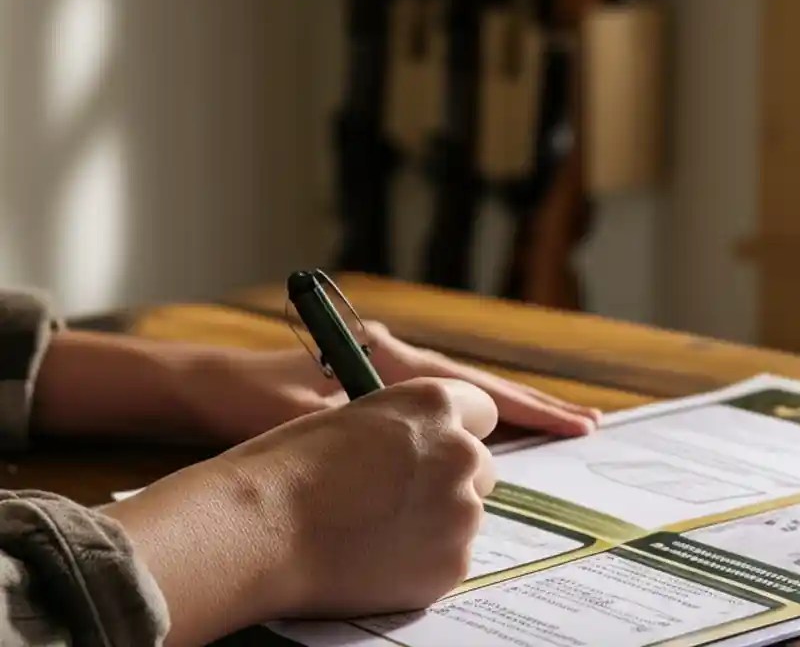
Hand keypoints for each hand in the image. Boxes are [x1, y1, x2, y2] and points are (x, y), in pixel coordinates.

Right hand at [104, 378, 496, 645]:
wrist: (256, 530)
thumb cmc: (286, 468)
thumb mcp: (354, 420)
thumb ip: (407, 429)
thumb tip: (432, 447)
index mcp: (434, 403)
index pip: (481, 411)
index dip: (457, 430)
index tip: (438, 449)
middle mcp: (460, 452)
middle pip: (481, 467)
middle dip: (450, 479)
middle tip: (398, 498)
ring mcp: (461, 510)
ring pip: (464, 515)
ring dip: (434, 522)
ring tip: (372, 531)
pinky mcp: (452, 563)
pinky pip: (450, 559)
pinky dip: (421, 562)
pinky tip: (373, 560)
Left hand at [181, 321, 599, 443]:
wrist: (201, 385)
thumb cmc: (247, 400)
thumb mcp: (306, 416)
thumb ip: (365, 427)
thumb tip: (428, 453)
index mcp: (388, 357)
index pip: (474, 387)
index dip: (528, 410)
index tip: (573, 425)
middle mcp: (395, 357)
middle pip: (481, 384)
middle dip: (534, 408)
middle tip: (587, 425)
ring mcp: (386, 369)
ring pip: (463, 394)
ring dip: (509, 412)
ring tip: (555, 426)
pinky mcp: (373, 389)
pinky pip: (439, 405)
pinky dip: (474, 419)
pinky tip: (493, 434)